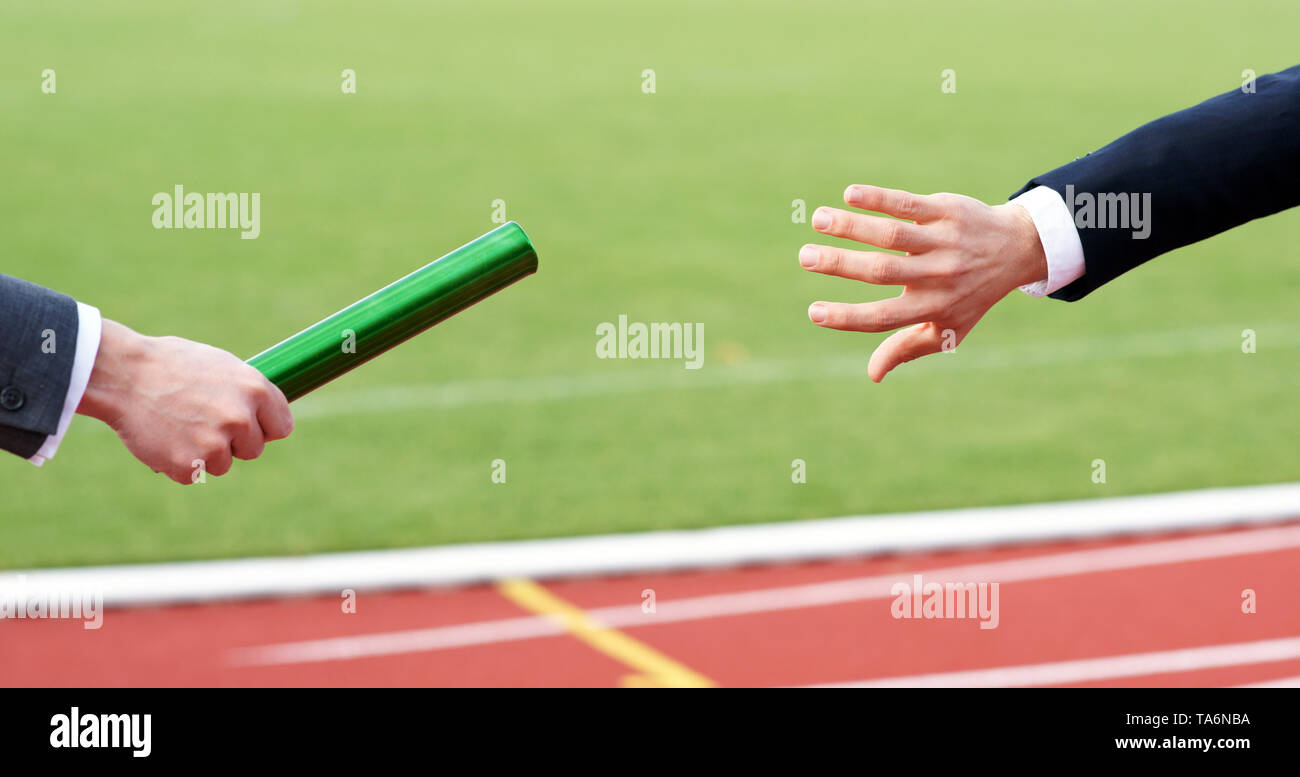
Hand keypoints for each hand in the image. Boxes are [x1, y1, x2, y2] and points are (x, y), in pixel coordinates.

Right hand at [77, 319, 293, 483]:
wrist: (123, 374)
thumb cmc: (171, 364)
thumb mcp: (221, 366)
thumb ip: (247, 393)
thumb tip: (265, 414)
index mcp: (256, 390)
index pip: (281, 427)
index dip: (263, 428)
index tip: (248, 426)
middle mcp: (241, 419)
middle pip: (253, 449)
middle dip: (233, 442)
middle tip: (201, 422)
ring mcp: (215, 444)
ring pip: (223, 464)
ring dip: (204, 453)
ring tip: (178, 425)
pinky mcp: (189, 465)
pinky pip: (193, 474)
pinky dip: (179, 463)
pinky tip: (164, 438)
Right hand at [800, 185, 1047, 381]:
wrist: (1016, 249)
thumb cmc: (970, 295)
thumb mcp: (946, 330)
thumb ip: (906, 349)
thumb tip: (872, 375)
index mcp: (933, 308)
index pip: (883, 317)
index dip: (847, 318)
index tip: (813, 313)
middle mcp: (939, 276)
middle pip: (882, 271)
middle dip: (840, 264)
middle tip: (804, 256)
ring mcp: (944, 242)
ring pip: (892, 234)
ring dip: (851, 226)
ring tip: (817, 219)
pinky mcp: (947, 211)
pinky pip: (909, 204)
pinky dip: (879, 199)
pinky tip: (849, 194)